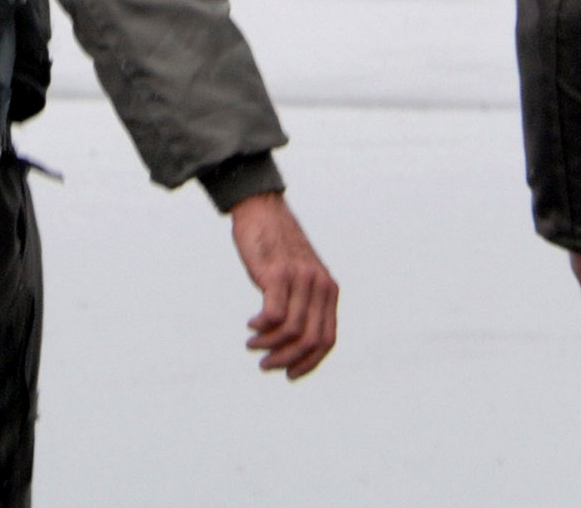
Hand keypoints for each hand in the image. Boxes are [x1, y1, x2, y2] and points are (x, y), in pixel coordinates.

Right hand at [229, 191, 338, 377]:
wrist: (262, 207)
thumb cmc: (276, 244)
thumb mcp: (299, 274)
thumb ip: (304, 300)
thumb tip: (291, 338)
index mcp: (329, 289)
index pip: (328, 339)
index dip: (310, 363)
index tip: (291, 374)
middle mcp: (320, 285)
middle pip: (312, 340)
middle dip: (288, 360)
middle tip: (266, 365)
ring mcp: (301, 279)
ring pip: (293, 331)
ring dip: (269, 346)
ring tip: (253, 345)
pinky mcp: (278, 273)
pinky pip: (274, 315)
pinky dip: (262, 328)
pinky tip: (251, 325)